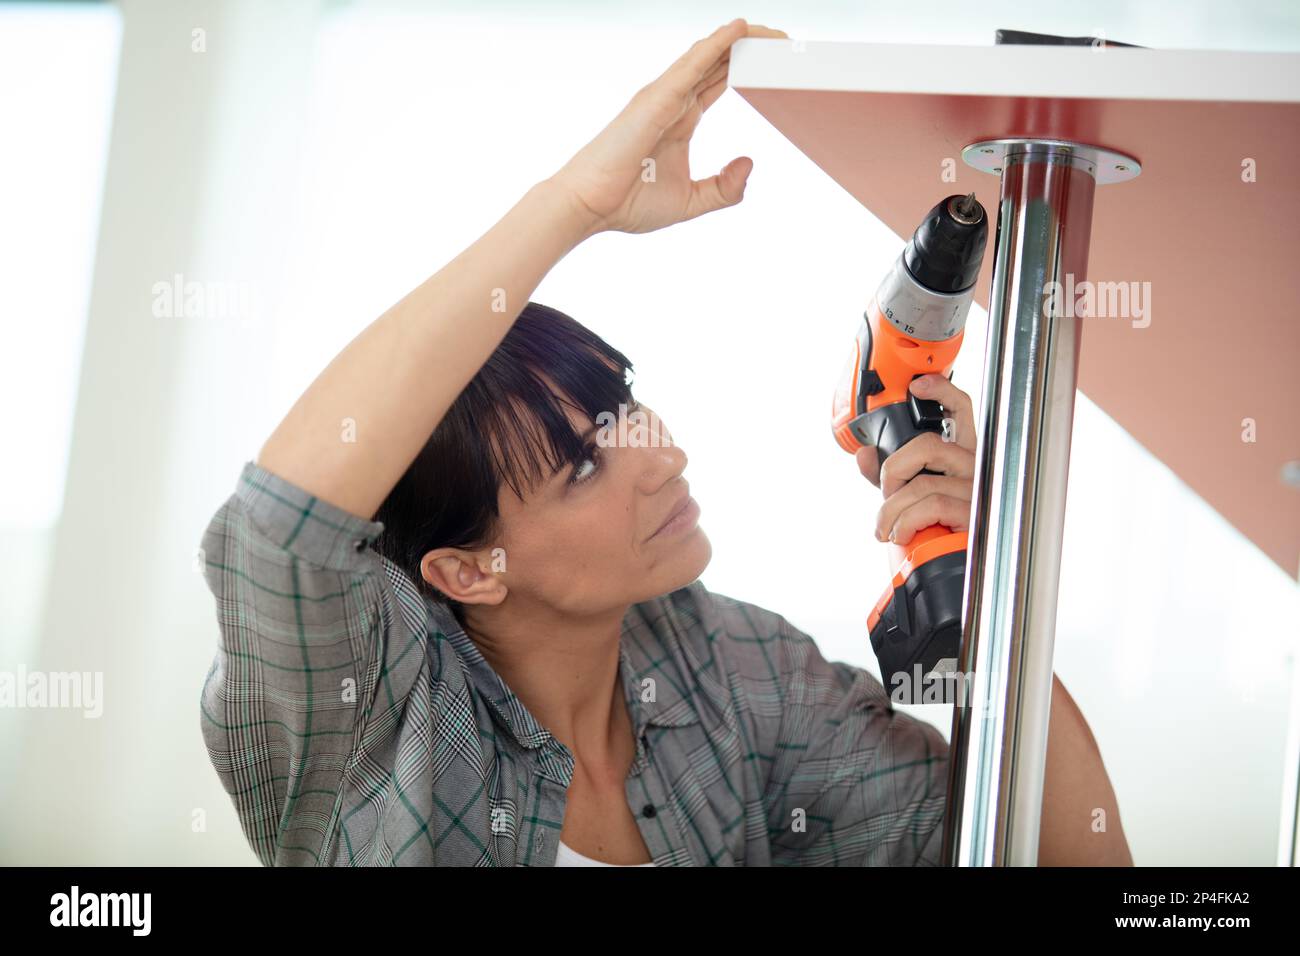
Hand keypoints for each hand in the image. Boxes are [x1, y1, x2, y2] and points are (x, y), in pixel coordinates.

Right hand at [548, 18, 787, 235]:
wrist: (590, 207)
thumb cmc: (627, 203)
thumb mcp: (690, 201)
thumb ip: (723, 189)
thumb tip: (748, 163)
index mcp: (680, 119)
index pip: (720, 79)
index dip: (747, 65)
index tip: (776, 60)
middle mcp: (672, 100)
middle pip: (719, 60)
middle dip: (751, 46)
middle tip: (785, 39)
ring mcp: (663, 96)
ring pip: (708, 54)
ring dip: (742, 39)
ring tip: (775, 32)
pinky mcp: (656, 99)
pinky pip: (692, 65)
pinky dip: (717, 45)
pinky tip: (740, 29)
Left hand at [856, 374, 977, 545]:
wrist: (955, 568)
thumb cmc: (939, 530)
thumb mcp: (910, 498)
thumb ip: (890, 476)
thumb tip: (864, 454)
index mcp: (962, 457)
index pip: (961, 411)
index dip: (941, 391)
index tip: (917, 386)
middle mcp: (976, 467)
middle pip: (928, 445)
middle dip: (892, 470)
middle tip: (887, 495)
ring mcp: (978, 491)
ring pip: (922, 482)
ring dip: (891, 509)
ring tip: (886, 527)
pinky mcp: (974, 514)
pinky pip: (930, 506)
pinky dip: (904, 522)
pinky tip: (901, 534)